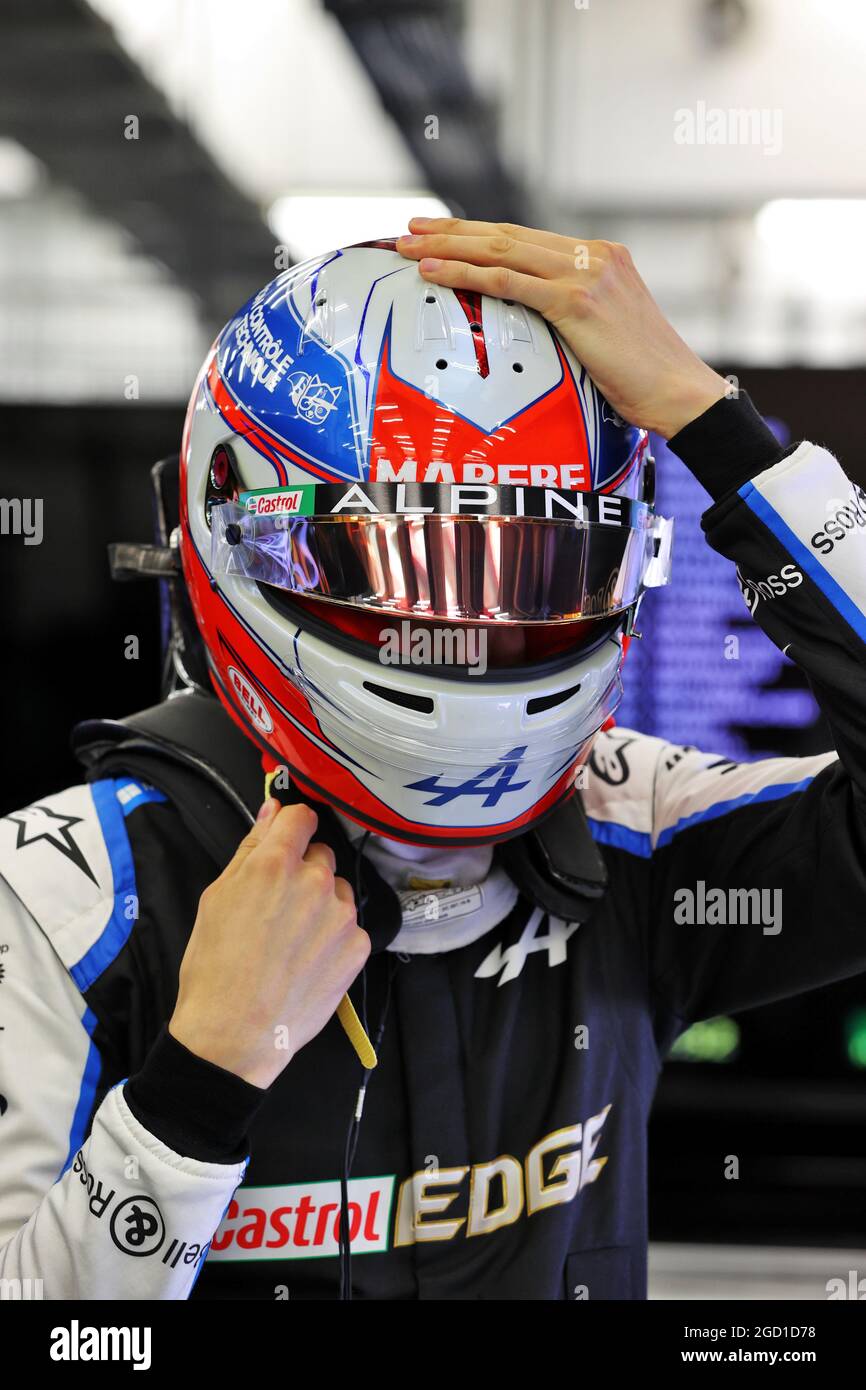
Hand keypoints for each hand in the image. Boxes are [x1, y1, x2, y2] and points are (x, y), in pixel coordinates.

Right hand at [169, 800, 369, 1087]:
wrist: (234, 1035)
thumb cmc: (213, 966)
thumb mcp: (216, 898)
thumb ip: (250, 849)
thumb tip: (273, 809)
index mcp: (276, 864)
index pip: (302, 816)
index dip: (292, 827)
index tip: (285, 843)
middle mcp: (317, 882)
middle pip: (321, 855)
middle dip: (303, 871)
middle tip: (278, 906)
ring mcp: (342, 916)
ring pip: (337, 891)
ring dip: (322, 903)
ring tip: (293, 940)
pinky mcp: (358, 947)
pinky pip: (349, 926)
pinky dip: (333, 937)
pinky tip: (308, 961)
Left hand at [396, 217, 727, 439]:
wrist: (679, 392)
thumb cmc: (644, 377)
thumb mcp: (606, 332)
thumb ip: (573, 312)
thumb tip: (532, 322)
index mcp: (602, 256)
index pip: (526, 237)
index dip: (479, 232)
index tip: (442, 231)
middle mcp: (593, 256)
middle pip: (507, 234)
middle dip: (453, 230)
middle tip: (411, 227)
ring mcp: (585, 275)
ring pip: (501, 250)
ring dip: (449, 247)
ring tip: (410, 246)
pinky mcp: (576, 302)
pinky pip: (508, 281)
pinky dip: (467, 273)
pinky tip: (435, 272)